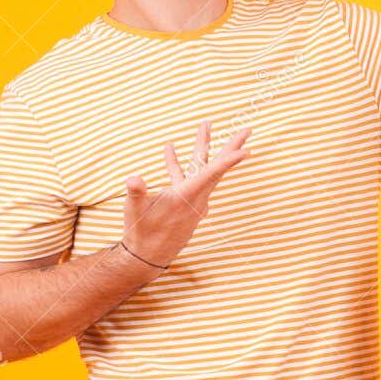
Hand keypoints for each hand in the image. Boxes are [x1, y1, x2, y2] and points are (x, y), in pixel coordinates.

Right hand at [122, 121, 250, 268]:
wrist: (147, 255)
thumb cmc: (142, 232)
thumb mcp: (135, 211)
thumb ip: (136, 193)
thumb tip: (134, 179)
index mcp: (186, 197)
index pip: (211, 175)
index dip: (228, 161)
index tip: (246, 150)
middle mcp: (195, 197)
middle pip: (216, 167)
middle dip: (231, 147)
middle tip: (247, 129)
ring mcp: (191, 199)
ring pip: (201, 168)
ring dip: (202, 146)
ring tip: (206, 124)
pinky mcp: (184, 201)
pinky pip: (186, 177)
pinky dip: (178, 164)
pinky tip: (169, 148)